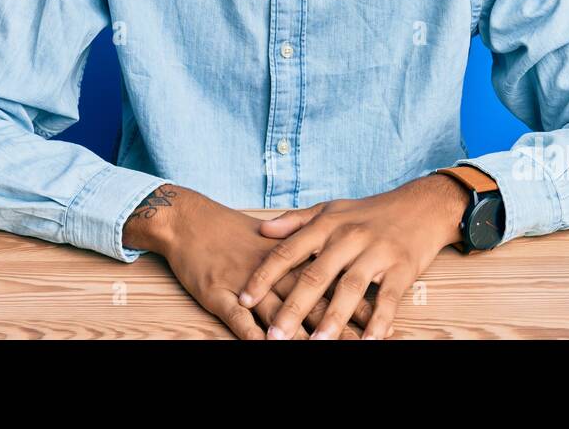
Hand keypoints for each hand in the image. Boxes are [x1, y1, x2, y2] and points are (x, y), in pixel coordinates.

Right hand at [162, 193, 378, 338]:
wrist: (189, 220)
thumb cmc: (231, 233)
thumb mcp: (273, 239)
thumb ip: (304, 254)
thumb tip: (336, 268)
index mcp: (291, 256)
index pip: (330, 281)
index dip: (354, 302)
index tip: (379, 319)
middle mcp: (273, 270)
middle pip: (311, 300)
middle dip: (337, 324)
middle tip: (360, 341)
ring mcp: (245, 283)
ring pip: (278, 312)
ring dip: (300, 334)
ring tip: (320, 348)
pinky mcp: (217, 293)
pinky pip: (238, 318)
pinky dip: (254, 335)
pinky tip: (267, 345)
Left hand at [236, 174, 469, 339]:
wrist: (421, 205)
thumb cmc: (370, 212)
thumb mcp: (331, 209)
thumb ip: (295, 221)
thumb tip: (261, 230)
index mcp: (328, 224)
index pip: (289, 251)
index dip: (264, 275)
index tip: (244, 298)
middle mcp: (349, 237)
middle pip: (315, 276)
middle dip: (292, 308)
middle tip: (274, 335)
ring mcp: (376, 253)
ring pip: (349, 289)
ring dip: (332, 320)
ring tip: (315, 343)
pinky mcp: (401, 268)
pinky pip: (387, 299)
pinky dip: (377, 323)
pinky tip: (366, 342)